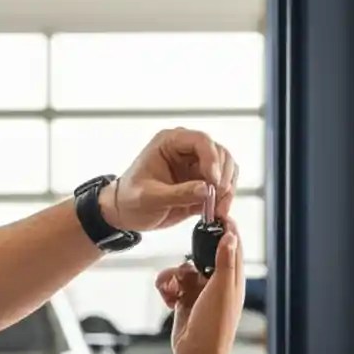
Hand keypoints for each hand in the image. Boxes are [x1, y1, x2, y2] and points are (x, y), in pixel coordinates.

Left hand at [100, 128, 237, 231]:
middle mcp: (186, 150)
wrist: (126, 212)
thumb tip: (205, 190)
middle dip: (223, 177)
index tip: (213, 182)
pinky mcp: (203, 182)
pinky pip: (223, 185)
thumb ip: (178, 194)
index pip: (201, 141)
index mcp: (169, 143)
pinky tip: (217, 211)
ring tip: (217, 209)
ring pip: (226, 168)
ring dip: (227, 189)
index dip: (212, 160)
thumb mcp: (150, 198)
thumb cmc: (130, 199)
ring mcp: (196, 165)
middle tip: (217, 200)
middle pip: (220, 153)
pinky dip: (225, 198)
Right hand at [156, 218, 244, 353]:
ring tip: (169, 289)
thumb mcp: (221, 289)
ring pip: (183, 270)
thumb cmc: (214, 327)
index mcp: (233, 280)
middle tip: (183, 260)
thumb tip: (230, 235)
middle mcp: (217, 284)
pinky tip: (167, 298)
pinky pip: (173, 284)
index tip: (215, 215)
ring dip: (172, 276)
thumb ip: (224, 261)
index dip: (226, 230)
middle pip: (203, 256)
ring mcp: (200, 292)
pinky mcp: (184, 300)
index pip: (232, 246)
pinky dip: (167, 288)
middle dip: (189, 258)